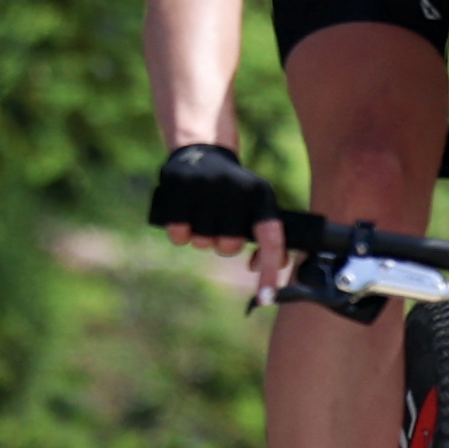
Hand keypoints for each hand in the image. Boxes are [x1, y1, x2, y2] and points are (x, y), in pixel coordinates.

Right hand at [149, 141, 271, 258]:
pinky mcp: (178, 183)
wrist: (203, 149)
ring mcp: (205, 184)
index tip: (267, 298)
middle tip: (220, 228)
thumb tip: (260, 267)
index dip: (269, 270)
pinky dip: (180, 234)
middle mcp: (235, 187)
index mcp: (261, 193)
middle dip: (223, 244)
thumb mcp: (256, 204)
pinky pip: (178, 233)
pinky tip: (183, 217)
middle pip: (228, 246)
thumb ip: (265, 235)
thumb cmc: (234, 189)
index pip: (270, 238)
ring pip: (201, 242)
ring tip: (201, 217)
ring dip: (200, 238)